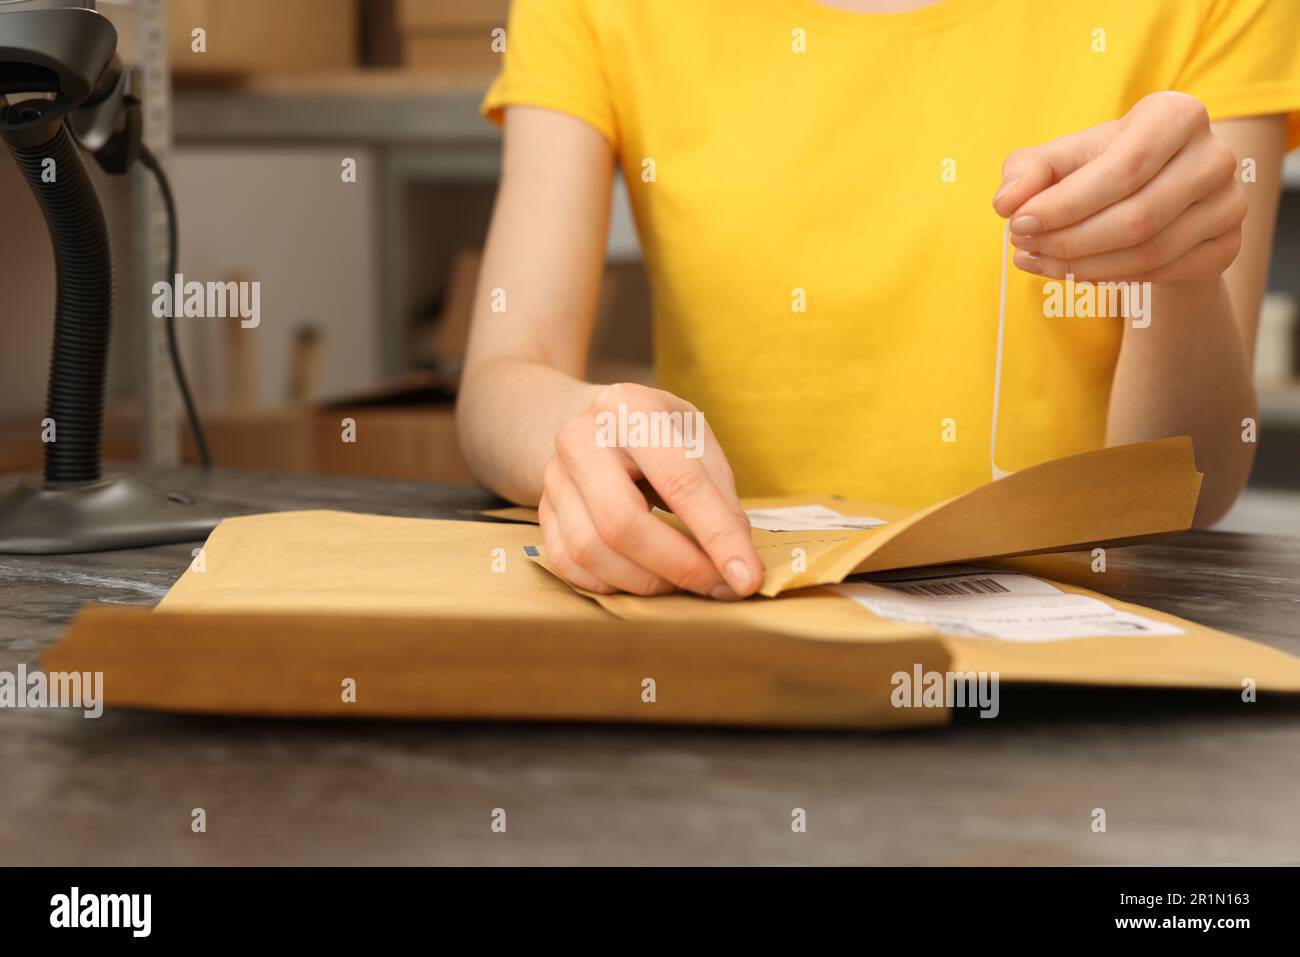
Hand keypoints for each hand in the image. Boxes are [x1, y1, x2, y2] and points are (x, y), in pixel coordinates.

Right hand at [539, 382, 762, 598]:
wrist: (594, 421)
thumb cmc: (658, 432)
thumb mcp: (696, 439)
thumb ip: (719, 495)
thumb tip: (737, 561)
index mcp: (631, 408)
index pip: (680, 483)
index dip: (716, 536)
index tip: (745, 578)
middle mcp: (582, 437)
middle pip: (621, 522)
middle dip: (677, 566)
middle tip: (716, 586)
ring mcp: (554, 475)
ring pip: (591, 550)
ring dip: (646, 581)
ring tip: (682, 580)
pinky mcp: (542, 509)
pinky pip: (570, 565)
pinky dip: (613, 584)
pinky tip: (643, 577)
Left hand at [993, 92, 1246, 282]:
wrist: (1154, 203)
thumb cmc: (1101, 171)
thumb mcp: (1061, 160)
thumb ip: (1028, 171)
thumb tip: (1006, 202)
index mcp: (1178, 115)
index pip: (1122, 168)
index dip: (1065, 204)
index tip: (1016, 223)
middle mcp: (1214, 156)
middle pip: (1136, 217)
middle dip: (1068, 240)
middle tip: (1022, 246)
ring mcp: (1229, 204)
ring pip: (1147, 252)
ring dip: (1080, 265)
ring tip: (1038, 259)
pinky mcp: (1227, 246)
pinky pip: (1160, 274)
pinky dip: (1106, 279)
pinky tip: (1071, 272)